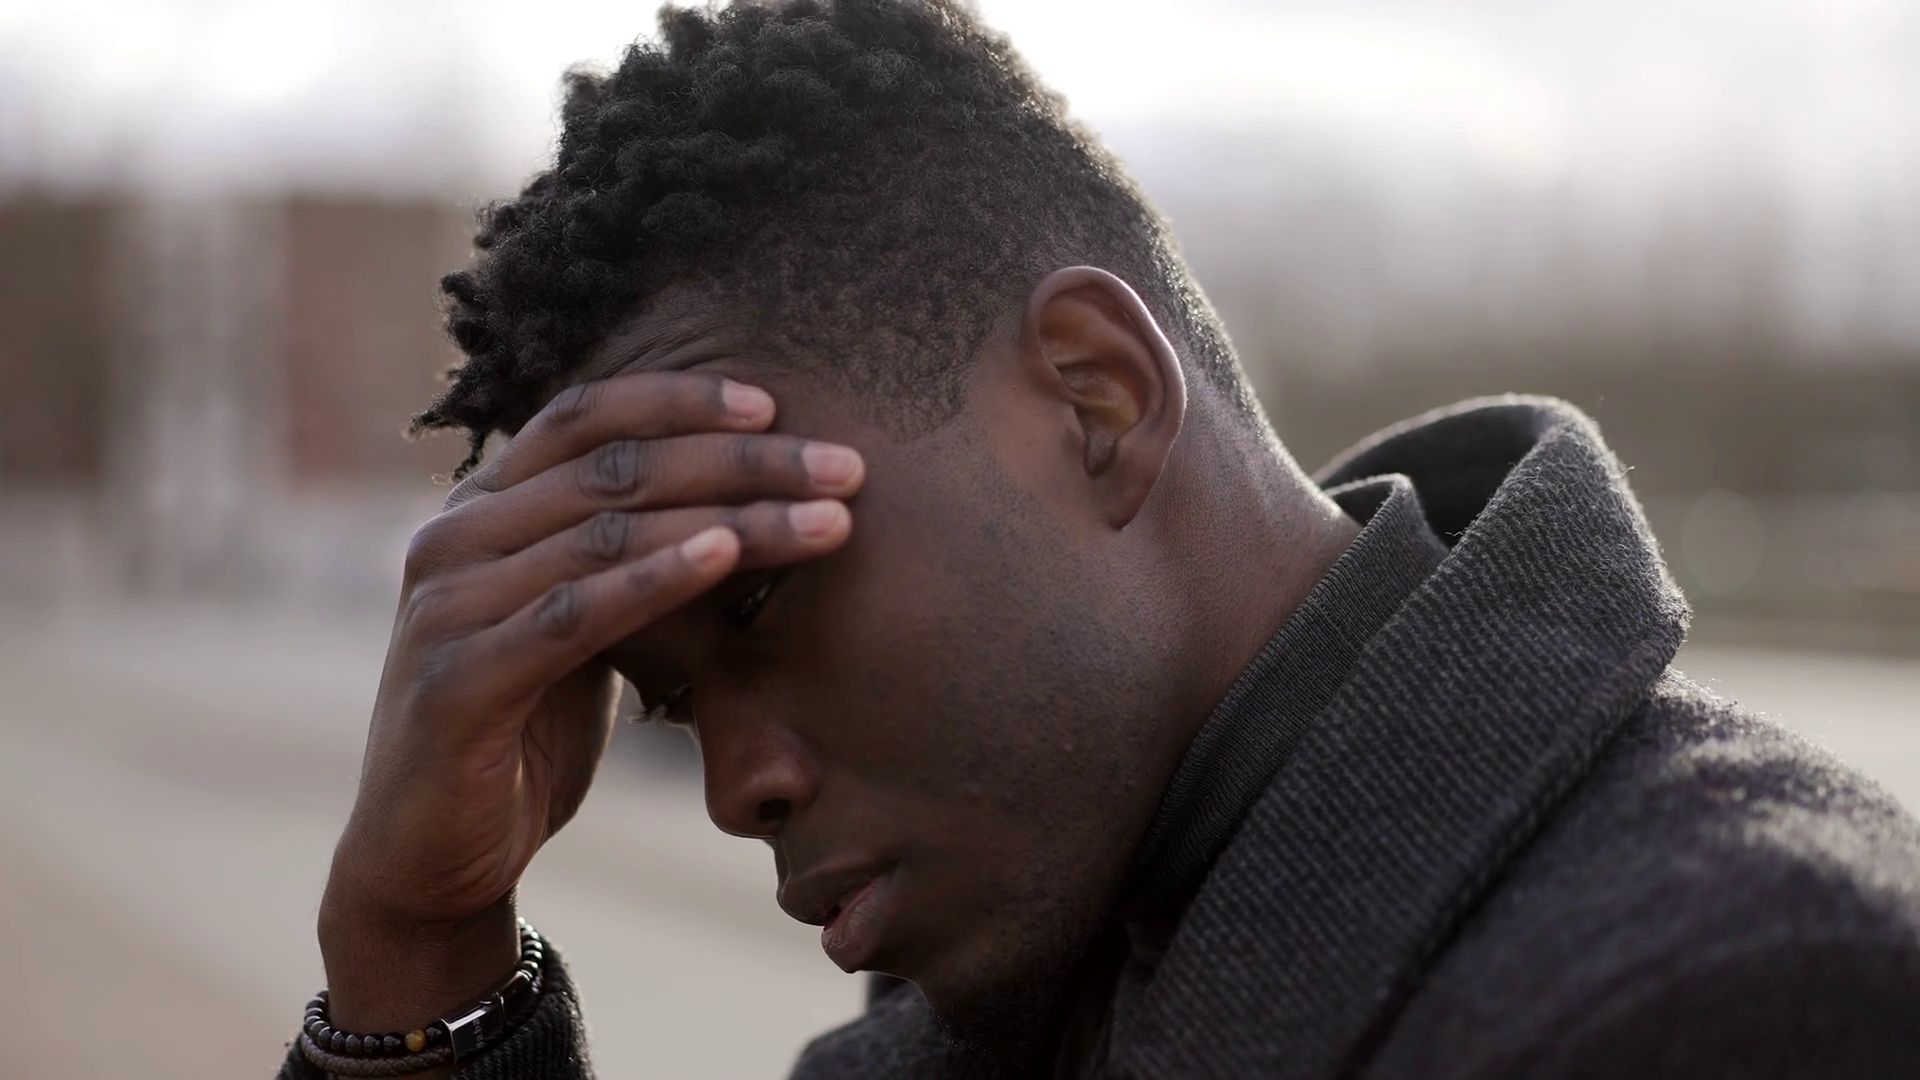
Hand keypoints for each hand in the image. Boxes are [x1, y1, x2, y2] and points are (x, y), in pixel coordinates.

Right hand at [317, 372, 864, 1035]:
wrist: (431, 860)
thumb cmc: (524, 734)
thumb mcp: (586, 629)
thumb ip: (629, 560)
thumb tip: (749, 507)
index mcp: (480, 509)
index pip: (584, 417)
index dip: (680, 400)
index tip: (776, 405)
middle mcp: (452, 538)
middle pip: (615, 467)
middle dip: (744, 462)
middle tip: (847, 467)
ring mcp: (446, 606)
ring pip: (607, 532)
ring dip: (733, 518)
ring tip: (828, 519)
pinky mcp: (456, 681)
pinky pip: (573, 614)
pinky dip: (655, 579)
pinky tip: (726, 556)